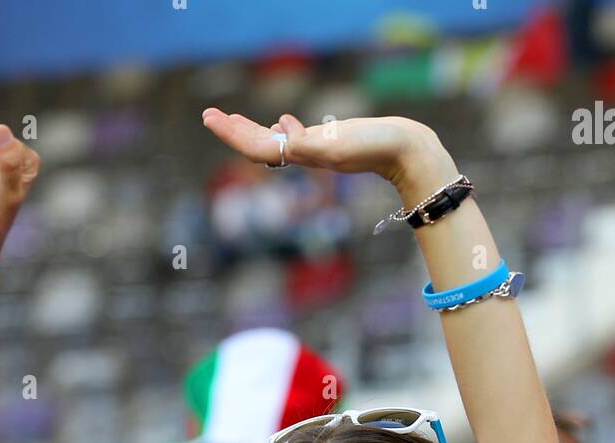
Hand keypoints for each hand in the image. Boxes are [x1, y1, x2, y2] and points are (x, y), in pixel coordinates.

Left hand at [202, 108, 446, 190]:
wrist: (406, 151)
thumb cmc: (376, 147)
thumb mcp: (338, 145)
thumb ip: (309, 143)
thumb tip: (282, 138)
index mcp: (303, 153)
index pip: (259, 147)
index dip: (233, 134)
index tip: (211, 119)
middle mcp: (307, 153)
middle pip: (261, 145)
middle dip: (234, 131)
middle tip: (208, 116)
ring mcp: (319, 149)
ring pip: (278, 142)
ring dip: (254, 131)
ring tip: (232, 121)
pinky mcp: (332, 142)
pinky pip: (299, 138)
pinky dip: (284, 130)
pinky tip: (280, 123)